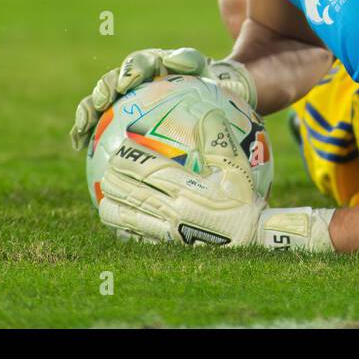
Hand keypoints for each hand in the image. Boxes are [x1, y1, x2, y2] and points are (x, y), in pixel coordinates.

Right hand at [69, 47, 255, 150]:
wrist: (210, 101)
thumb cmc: (208, 85)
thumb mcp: (204, 70)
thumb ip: (190, 60)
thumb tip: (175, 60)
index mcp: (153, 65)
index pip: (139, 63)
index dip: (131, 70)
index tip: (129, 83)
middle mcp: (133, 80)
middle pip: (112, 82)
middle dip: (103, 90)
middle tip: (101, 102)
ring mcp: (123, 99)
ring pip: (99, 102)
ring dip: (87, 111)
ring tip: (81, 127)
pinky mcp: (117, 119)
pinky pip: (99, 124)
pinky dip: (86, 131)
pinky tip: (79, 146)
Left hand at [98, 105, 264, 245]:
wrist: (254, 240)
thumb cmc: (246, 201)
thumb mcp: (238, 168)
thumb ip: (220, 140)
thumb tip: (208, 112)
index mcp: (186, 188)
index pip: (148, 170)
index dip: (128, 159)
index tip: (118, 149)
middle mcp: (172, 210)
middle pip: (129, 193)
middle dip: (112, 180)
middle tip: (106, 169)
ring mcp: (168, 232)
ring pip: (127, 218)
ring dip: (112, 206)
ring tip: (104, 196)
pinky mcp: (169, 247)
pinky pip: (138, 237)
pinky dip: (125, 228)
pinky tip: (121, 224)